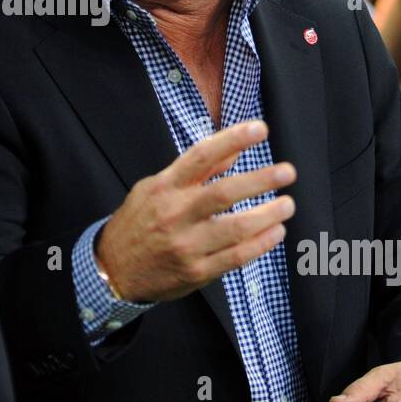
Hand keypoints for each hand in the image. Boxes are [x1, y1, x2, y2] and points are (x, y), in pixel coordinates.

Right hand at [96, 120, 295, 302]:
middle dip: (260, 180)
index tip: (261, 129)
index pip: (201, 155)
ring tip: (287, 205)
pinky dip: (261, 244)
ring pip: (236, 228)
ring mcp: (186, 245)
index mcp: (165, 187)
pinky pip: (236, 257)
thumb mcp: (155, 189)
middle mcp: (175, 214)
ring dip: (268, 215)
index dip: (232, 139)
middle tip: (287, 172)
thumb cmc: (138, 223)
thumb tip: (232, 152)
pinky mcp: (196, 272)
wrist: (113, 271)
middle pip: (224, 193)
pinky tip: (276, 232)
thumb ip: (194, 172)